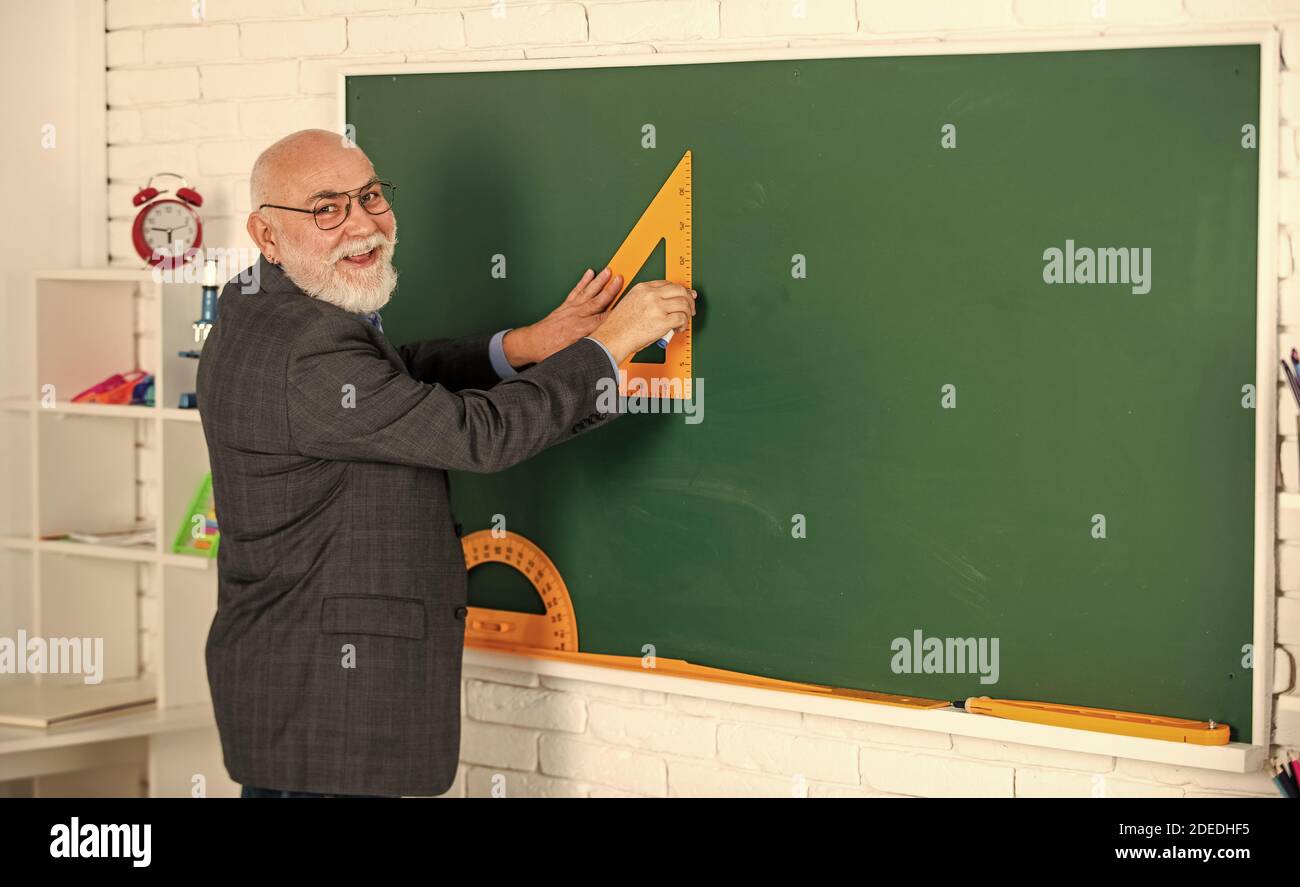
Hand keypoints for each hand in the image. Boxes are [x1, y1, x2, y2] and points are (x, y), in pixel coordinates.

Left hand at [503, 267, 622, 366]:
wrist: (532, 343)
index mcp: (580, 330)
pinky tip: (589, 274)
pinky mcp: (565, 305)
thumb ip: (590, 348)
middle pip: (597, 301)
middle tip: (620, 279)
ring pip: (588, 292)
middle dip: (610, 290)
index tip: (627, 306)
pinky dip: (583, 281)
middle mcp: (576, 316)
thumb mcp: (573, 354)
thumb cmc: (549, 350)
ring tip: (608, 271)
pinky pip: (576, 291)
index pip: (603, 319)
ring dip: (599, 281)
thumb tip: (604, 350)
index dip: (616, 312)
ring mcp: (570, 309)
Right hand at [587, 280, 696, 364]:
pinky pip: (682, 318)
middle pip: (680, 290)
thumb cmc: (619, 326)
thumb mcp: (631, 303)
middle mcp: (651, 295)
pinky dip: (684, 325)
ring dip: (688, 314)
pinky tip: (679, 329)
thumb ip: (647, 300)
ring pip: (684, 304)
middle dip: (689, 300)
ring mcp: (657, 307)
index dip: (680, 291)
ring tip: (683, 322)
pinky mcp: (662, 321)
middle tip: (690, 309)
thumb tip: (666, 305)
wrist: (613, 338)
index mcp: (643, 288)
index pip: (668, 284)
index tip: (685, 296)